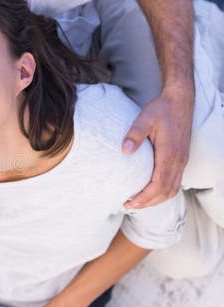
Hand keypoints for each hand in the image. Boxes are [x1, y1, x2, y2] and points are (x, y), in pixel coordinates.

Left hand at [122, 86, 193, 208]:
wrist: (180, 100)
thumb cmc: (162, 109)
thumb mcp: (145, 118)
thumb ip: (135, 134)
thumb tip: (124, 150)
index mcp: (169, 154)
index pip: (158, 185)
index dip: (144, 197)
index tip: (130, 202)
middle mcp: (178, 161)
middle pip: (166, 192)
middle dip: (148, 202)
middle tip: (130, 205)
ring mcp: (182, 160)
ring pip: (173, 188)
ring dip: (157, 199)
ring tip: (140, 202)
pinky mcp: (182, 158)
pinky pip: (175, 181)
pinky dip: (164, 191)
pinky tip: (152, 190)